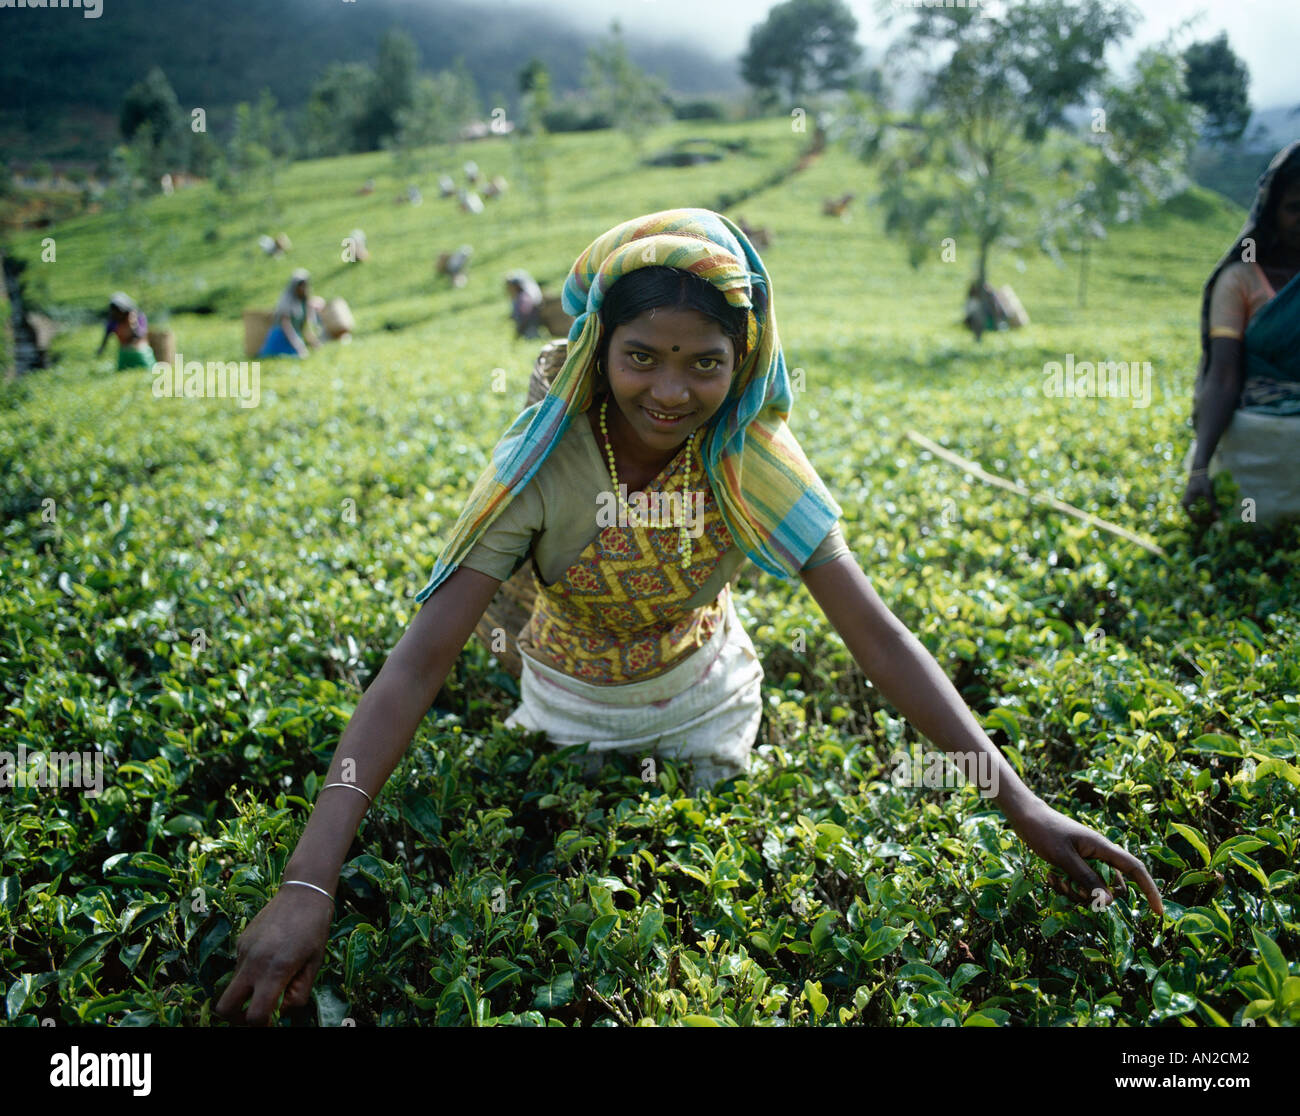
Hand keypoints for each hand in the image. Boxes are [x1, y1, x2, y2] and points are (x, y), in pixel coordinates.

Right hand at [214, 887, 332, 1025]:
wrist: (303, 891)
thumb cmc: (315, 928)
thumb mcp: (315, 964)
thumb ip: (299, 993)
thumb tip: (282, 1011)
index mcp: (276, 971)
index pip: (255, 1015)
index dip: (262, 1025)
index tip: (272, 1020)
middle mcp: (253, 963)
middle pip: (224, 1008)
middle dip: (237, 1018)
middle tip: (258, 1011)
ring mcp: (243, 951)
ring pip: (232, 986)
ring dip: (246, 992)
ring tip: (270, 978)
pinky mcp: (240, 941)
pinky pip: (238, 967)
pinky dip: (249, 973)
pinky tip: (269, 957)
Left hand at [1007, 799, 1163, 916]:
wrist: (1025, 816)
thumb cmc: (1044, 832)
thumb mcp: (1064, 858)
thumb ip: (1087, 879)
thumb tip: (1111, 902)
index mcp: (1103, 848)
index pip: (1135, 869)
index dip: (1150, 890)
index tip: (1158, 912)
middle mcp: (1099, 854)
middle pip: (1111, 887)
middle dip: (1092, 896)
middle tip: (1066, 888)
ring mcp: (1088, 859)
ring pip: (1093, 888)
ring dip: (1074, 892)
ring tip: (1052, 879)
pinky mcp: (1075, 863)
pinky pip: (1079, 884)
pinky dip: (1066, 886)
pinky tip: (1049, 877)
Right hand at [1181, 472, 1216, 523]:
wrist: (1198, 475)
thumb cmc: (1202, 482)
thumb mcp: (1208, 494)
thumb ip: (1212, 505)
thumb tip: (1218, 516)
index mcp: (1187, 504)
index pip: (1195, 518)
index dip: (1205, 521)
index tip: (1214, 520)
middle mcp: (1185, 506)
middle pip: (1195, 518)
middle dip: (1205, 521)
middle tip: (1216, 520)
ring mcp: (1187, 505)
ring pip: (1195, 516)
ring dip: (1204, 518)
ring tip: (1214, 518)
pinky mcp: (1190, 504)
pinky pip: (1196, 512)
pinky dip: (1203, 514)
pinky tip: (1210, 514)